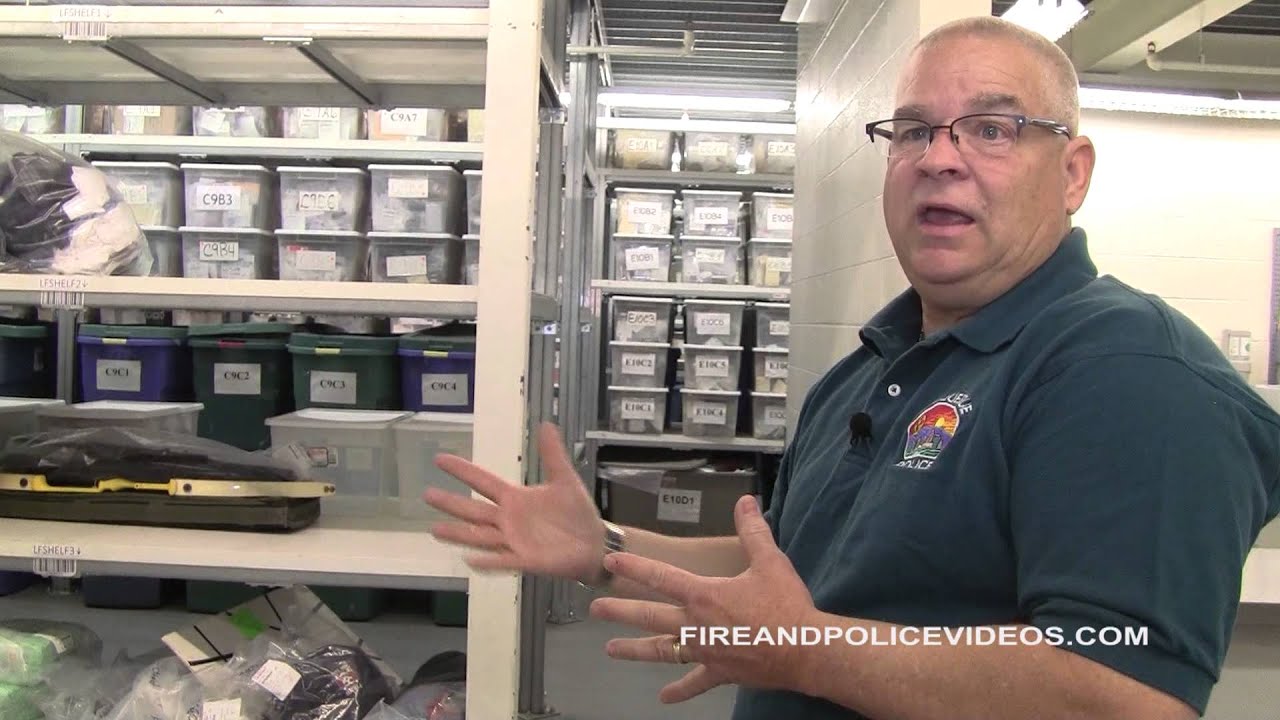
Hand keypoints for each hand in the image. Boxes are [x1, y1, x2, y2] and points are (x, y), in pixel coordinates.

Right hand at [424, 422, 605, 583]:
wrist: (595, 543)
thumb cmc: (577, 514)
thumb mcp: (564, 480)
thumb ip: (552, 454)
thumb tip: (546, 424)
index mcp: (515, 499)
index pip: (482, 481)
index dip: (462, 470)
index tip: (439, 459)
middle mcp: (509, 520)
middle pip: (474, 510)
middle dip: (451, 503)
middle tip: (426, 494)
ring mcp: (515, 541)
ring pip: (480, 537)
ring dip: (459, 534)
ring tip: (435, 530)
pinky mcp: (527, 560)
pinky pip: (503, 561)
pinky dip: (488, 561)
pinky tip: (469, 559)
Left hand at [589, 495, 816, 702]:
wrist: (803, 648)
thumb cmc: (785, 605)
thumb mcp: (770, 561)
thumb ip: (753, 531)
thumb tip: (745, 501)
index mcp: (704, 595)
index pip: (661, 578)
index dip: (634, 567)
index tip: (610, 562)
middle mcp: (696, 624)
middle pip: (650, 616)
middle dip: (620, 611)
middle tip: (595, 609)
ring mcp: (705, 651)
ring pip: (662, 650)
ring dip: (635, 650)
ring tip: (610, 650)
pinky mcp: (719, 672)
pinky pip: (694, 682)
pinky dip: (679, 690)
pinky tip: (664, 697)